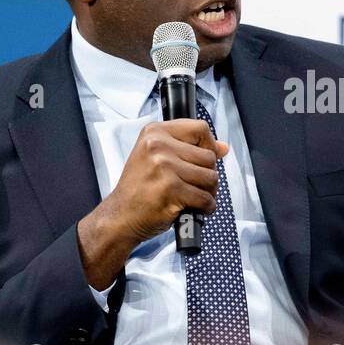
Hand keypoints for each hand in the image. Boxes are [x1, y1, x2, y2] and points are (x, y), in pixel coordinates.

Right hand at [77, 119, 227, 289]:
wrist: (120, 216)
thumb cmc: (139, 189)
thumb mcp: (156, 158)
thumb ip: (189, 148)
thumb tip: (222, 148)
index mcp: (155, 133)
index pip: (200, 128)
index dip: (210, 145)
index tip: (206, 158)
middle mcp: (158, 146)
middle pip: (209, 156)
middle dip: (208, 174)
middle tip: (195, 185)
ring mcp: (164, 167)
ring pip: (210, 177)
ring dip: (208, 192)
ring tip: (194, 197)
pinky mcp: (171, 190)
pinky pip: (205, 198)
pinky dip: (206, 207)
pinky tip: (194, 208)